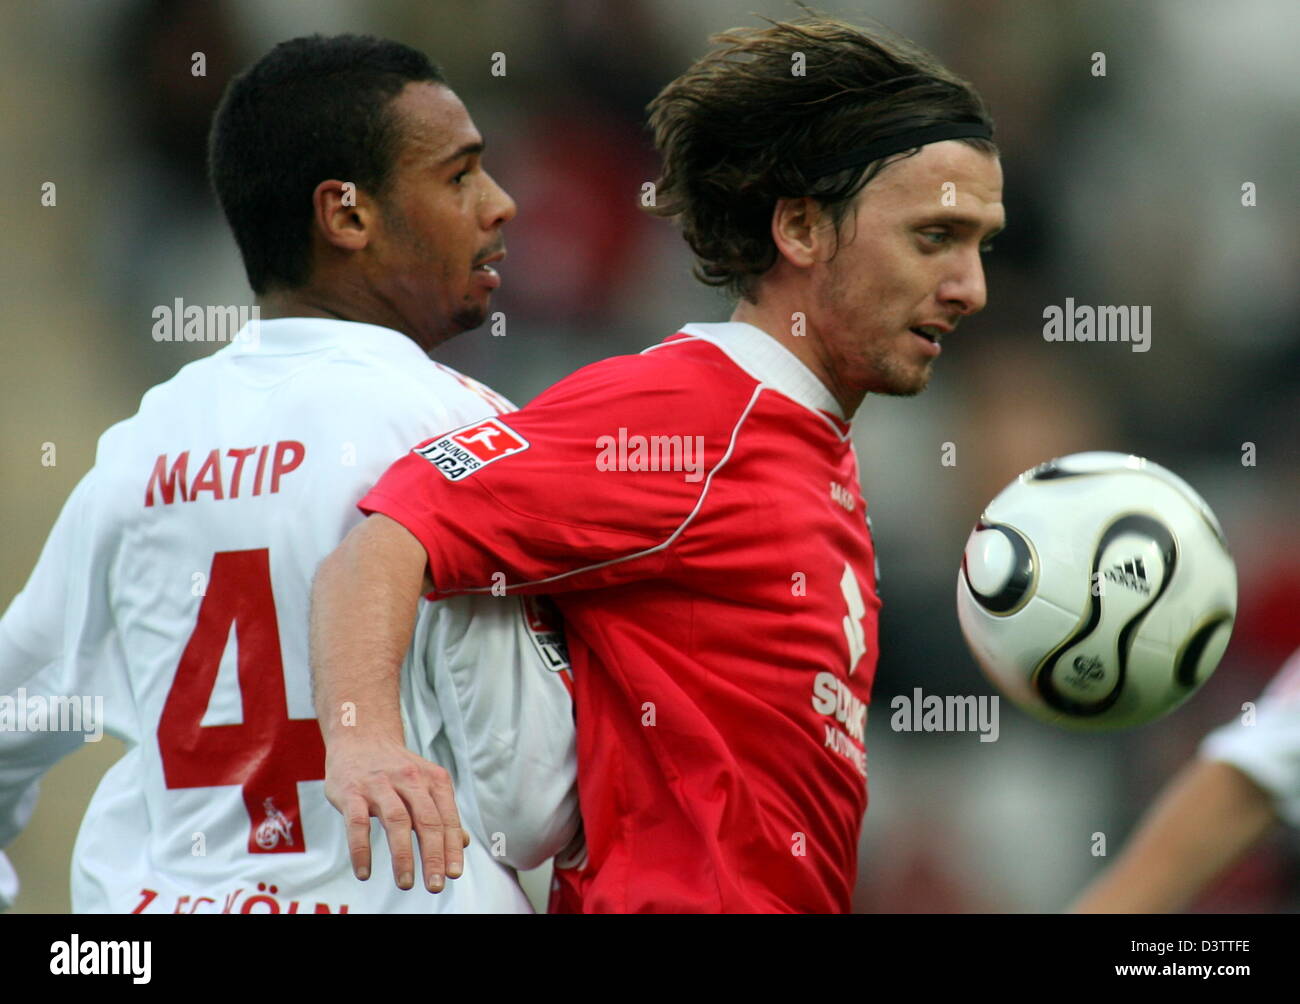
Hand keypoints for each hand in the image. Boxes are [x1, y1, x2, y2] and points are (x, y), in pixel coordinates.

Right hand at [323, 734, 469, 892]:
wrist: (361, 737)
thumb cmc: (396, 768)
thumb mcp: (425, 783)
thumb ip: (442, 812)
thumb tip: (463, 842)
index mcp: (432, 779)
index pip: (447, 818)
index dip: (452, 847)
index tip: (454, 873)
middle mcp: (409, 779)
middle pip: (427, 821)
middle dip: (433, 856)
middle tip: (436, 885)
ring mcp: (380, 785)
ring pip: (397, 822)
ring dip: (403, 856)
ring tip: (407, 883)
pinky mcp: (352, 792)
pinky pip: (358, 824)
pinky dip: (362, 851)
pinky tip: (365, 873)